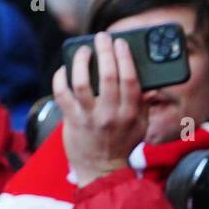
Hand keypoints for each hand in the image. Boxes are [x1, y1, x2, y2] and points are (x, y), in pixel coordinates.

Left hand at [52, 32, 147, 186]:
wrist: (101, 170)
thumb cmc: (121, 144)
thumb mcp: (141, 125)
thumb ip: (143, 103)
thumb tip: (147, 81)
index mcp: (131, 113)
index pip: (131, 80)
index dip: (125, 58)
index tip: (120, 43)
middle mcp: (111, 114)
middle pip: (108, 76)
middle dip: (105, 52)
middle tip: (102, 37)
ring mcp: (89, 117)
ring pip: (82, 82)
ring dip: (81, 62)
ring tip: (83, 50)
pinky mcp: (71, 120)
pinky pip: (61, 93)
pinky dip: (61, 78)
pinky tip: (64, 69)